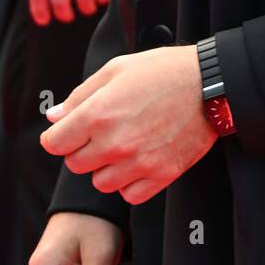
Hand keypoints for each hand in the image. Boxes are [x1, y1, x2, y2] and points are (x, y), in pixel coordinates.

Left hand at [41, 45, 217, 204]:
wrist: (210, 84)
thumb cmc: (163, 71)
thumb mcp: (116, 70)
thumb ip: (80, 96)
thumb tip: (54, 117)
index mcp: (98, 114)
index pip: (54, 144)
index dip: (59, 135)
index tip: (69, 131)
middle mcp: (115, 143)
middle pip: (75, 165)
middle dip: (82, 149)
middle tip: (102, 132)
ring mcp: (139, 162)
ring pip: (101, 182)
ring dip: (106, 167)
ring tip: (123, 145)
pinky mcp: (161, 175)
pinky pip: (129, 195)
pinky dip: (130, 182)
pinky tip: (139, 160)